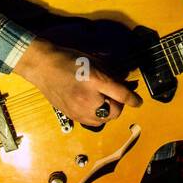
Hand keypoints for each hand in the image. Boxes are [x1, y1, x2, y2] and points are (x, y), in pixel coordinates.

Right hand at [13, 38, 141, 124]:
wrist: (43, 67)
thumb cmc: (69, 60)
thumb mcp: (94, 61)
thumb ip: (110, 74)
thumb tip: (124, 83)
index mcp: (96, 81)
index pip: (121, 95)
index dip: (133, 99)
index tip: (138, 101)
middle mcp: (88, 99)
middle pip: (115, 111)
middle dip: (119, 104)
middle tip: (116, 96)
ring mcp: (79, 110)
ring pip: (104, 120)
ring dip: (108, 112)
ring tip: (104, 101)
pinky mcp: (72, 116)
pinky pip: (92, 122)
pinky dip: (97, 116)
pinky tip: (93, 105)